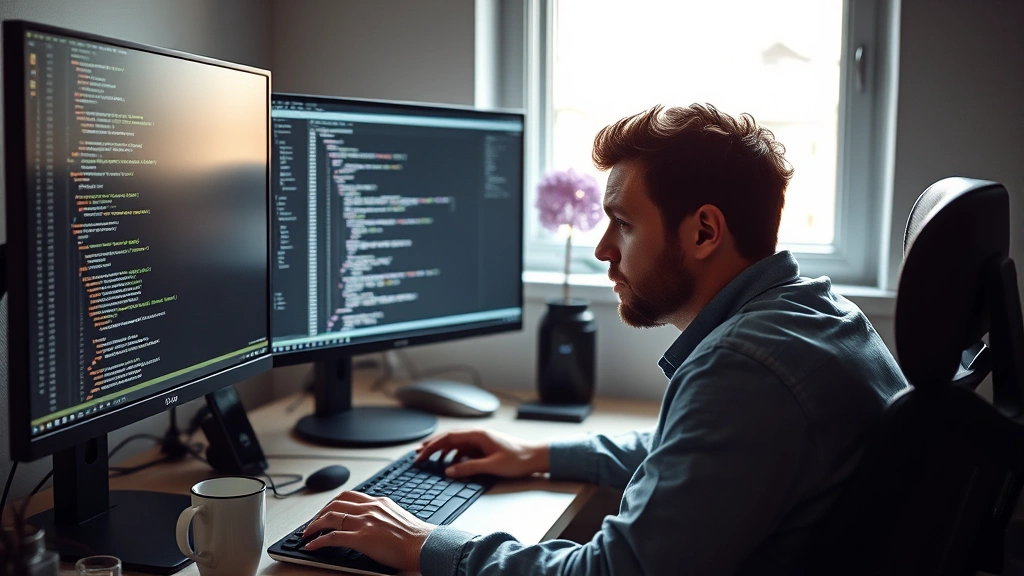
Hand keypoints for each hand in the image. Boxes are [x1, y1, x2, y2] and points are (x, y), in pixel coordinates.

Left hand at [302, 491, 433, 571]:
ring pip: (330, 517)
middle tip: (313, 523)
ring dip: (314, 526)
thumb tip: (374, 522)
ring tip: (306, 534)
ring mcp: (364, 522)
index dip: (333, 503)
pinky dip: (318, 541)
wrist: (425, 544)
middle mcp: (369, 508)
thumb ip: (383, 514)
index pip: (349, 496)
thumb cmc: (416, 536)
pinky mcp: (361, 538)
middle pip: (336, 504)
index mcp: (379, 502)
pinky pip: (332, 537)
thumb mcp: (397, 516)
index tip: (326, 511)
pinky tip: (312, 546)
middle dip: (320, 513)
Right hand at [415, 429, 548, 477]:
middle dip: (432, 446)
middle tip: (417, 455)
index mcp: (478, 435)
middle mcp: (477, 435)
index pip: (448, 437)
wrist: (535, 457)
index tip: (420, 454)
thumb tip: (449, 471)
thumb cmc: (518, 459)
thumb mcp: (492, 465)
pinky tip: (450, 464)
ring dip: (441, 450)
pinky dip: (453, 455)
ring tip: (429, 458)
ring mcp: (480, 440)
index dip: (432, 446)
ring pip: (455, 443)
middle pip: (449, 438)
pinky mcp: (484, 447)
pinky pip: (464, 449)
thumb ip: (469, 468)